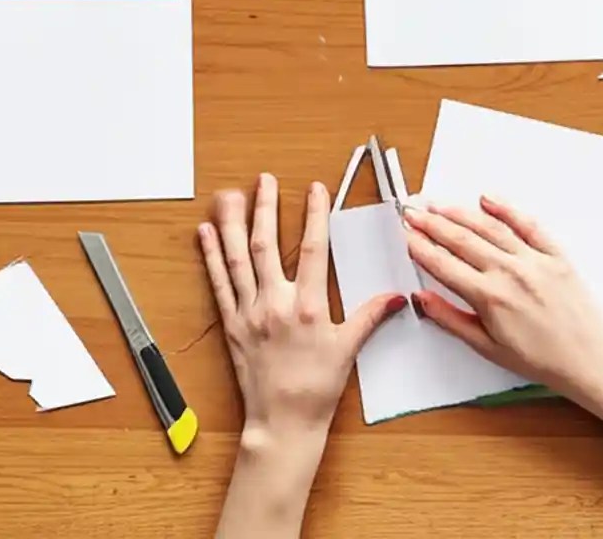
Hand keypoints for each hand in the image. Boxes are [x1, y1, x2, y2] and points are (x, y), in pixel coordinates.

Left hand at [199, 173, 405, 442]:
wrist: (282, 422)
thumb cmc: (316, 389)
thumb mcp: (348, 350)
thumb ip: (370, 317)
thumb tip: (397, 297)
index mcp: (307, 307)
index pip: (313, 249)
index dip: (314, 215)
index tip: (315, 189)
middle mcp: (275, 304)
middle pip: (268, 245)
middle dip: (266, 208)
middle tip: (264, 179)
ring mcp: (249, 313)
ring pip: (238, 258)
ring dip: (233, 223)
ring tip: (229, 195)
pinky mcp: (232, 325)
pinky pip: (219, 284)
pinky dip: (210, 257)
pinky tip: (205, 234)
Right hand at [403, 195, 602, 398]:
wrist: (588, 358)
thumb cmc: (540, 358)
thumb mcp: (486, 347)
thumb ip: (451, 319)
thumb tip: (423, 300)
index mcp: (489, 297)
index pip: (443, 265)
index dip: (421, 248)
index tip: (407, 236)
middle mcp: (509, 272)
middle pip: (461, 239)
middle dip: (432, 224)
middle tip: (413, 212)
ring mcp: (533, 260)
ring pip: (489, 228)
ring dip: (459, 213)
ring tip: (439, 205)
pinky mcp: (555, 255)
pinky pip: (527, 225)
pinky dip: (506, 209)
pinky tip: (487, 199)